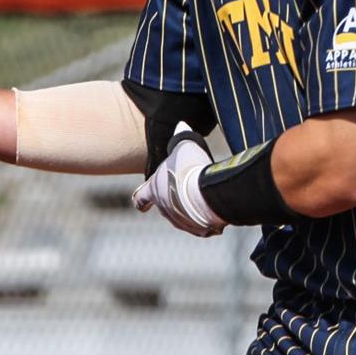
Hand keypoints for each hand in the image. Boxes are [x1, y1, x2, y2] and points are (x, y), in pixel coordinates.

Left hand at [132, 122, 223, 236]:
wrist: (206, 194)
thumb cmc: (190, 169)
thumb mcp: (185, 145)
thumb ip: (181, 136)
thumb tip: (181, 124)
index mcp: (154, 190)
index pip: (139, 198)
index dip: (141, 199)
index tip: (142, 205)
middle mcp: (164, 208)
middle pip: (165, 206)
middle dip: (175, 200)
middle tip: (189, 189)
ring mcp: (180, 222)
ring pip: (184, 217)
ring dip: (192, 209)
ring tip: (204, 197)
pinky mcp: (198, 230)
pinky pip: (202, 226)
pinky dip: (207, 220)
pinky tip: (215, 210)